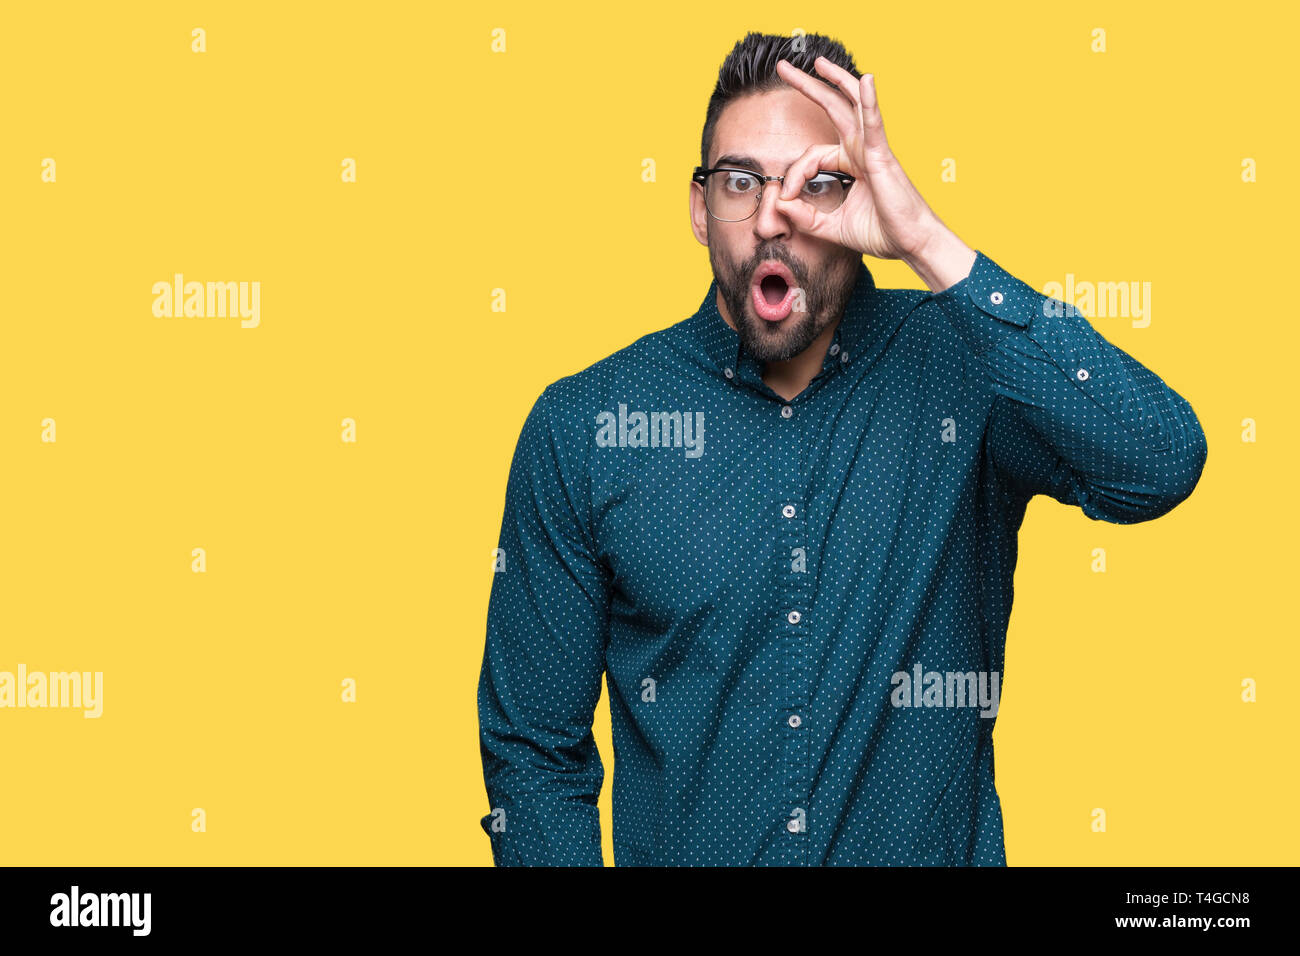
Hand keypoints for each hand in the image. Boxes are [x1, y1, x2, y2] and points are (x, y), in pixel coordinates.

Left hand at [773, 57, 945, 262]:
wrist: (910, 244)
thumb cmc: (881, 233)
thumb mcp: (831, 227)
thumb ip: (805, 217)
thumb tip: (779, 204)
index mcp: (852, 163)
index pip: (812, 156)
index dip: (794, 175)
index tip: (786, 198)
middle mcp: (862, 150)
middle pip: (833, 109)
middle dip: (809, 87)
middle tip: (784, 67)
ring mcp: (873, 150)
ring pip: (852, 106)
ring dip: (835, 80)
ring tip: (816, 62)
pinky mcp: (883, 157)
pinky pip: (875, 124)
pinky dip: (870, 102)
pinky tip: (867, 80)